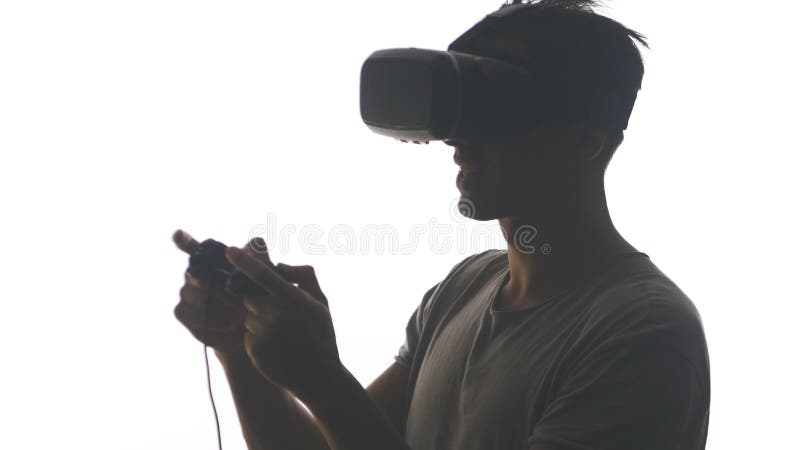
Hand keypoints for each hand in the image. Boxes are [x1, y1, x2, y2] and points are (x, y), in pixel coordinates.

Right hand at [172, 230, 270, 357]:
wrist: (249, 328)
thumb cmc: (255, 294)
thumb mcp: (262, 275)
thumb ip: (259, 258)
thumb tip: (257, 242)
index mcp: (211, 259)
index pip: (191, 244)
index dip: (184, 239)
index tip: (178, 233)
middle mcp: (193, 272)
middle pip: (197, 277)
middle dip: (218, 290)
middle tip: (238, 300)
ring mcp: (184, 291)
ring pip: (192, 296)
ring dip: (217, 308)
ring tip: (238, 316)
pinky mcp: (182, 311)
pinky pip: (188, 314)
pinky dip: (210, 321)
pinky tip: (228, 324)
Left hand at [224, 247, 342, 404]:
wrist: (319, 377)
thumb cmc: (321, 335)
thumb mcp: (322, 302)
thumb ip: (304, 275)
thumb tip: (279, 264)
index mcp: (292, 298)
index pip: (262, 274)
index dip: (244, 261)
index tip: (230, 251)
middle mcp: (275, 314)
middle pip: (250, 296)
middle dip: (258, 299)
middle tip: (279, 312)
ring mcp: (263, 333)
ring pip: (247, 315)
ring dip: (258, 319)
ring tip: (281, 333)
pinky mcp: (253, 350)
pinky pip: (247, 334)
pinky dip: (257, 337)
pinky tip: (276, 346)